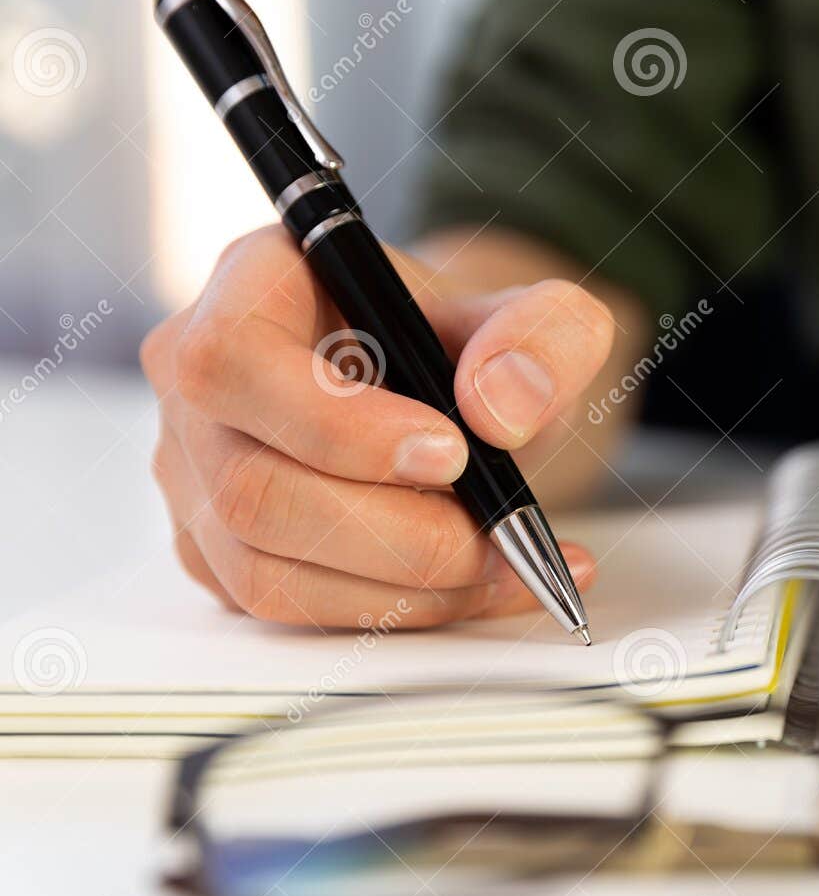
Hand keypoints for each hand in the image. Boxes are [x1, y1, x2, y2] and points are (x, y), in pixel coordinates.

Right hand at [141, 226, 614, 628]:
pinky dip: (398, 612)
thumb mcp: (541, 317)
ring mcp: (196, 476)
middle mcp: (198, 382)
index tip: (451, 454)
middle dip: (396, 534)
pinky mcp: (220, 554)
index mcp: (253, 283)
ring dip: (404, 587)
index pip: (235, 358)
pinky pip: (291, 609)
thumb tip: (501, 407)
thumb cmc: (477, 346)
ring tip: (508, 565)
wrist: (467, 399)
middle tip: (498, 534)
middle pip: (252, 489)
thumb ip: (545, 336)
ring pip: (266, 571)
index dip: (336, 425)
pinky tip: (482, 587)